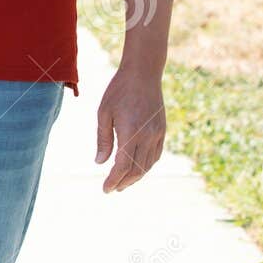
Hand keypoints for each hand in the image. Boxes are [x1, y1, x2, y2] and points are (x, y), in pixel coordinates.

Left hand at [94, 66, 165, 192]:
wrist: (143, 74)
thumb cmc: (118, 91)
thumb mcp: (104, 113)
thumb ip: (103, 139)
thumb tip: (100, 163)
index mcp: (130, 132)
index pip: (123, 166)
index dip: (114, 180)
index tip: (106, 189)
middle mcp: (147, 136)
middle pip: (137, 169)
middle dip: (124, 182)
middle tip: (113, 188)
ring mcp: (157, 134)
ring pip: (148, 164)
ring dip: (136, 176)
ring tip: (123, 182)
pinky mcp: (162, 130)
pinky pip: (156, 155)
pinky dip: (146, 165)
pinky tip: (137, 168)